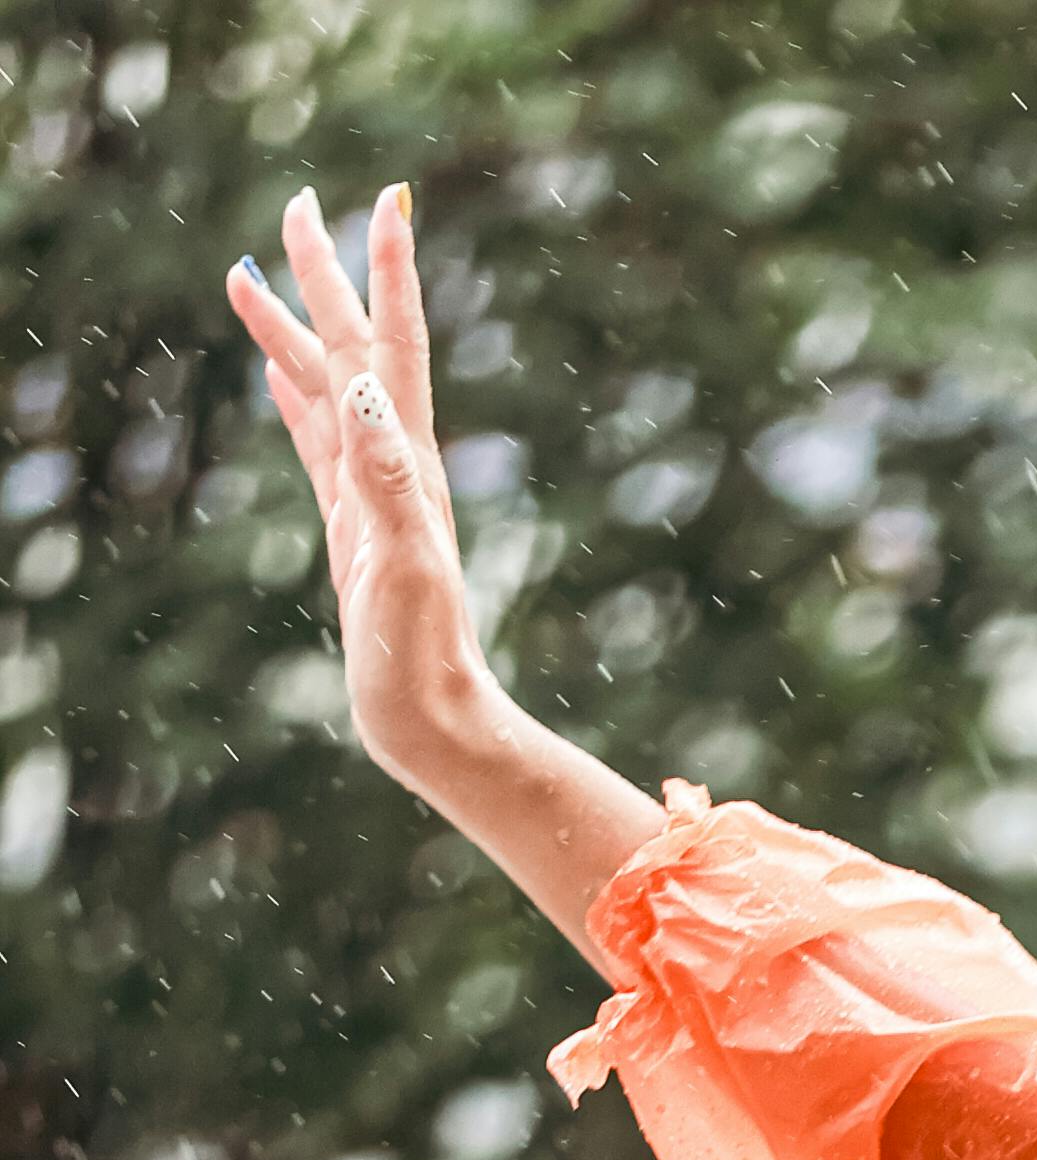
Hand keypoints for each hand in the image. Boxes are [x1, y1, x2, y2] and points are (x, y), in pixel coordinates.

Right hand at [229, 182, 495, 801]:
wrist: (430, 722)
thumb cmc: (422, 656)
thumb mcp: (405, 563)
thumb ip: (387, 476)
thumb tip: (362, 388)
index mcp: (405, 461)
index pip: (392, 344)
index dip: (387, 270)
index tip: (385, 197)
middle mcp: (392, 465)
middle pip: (350, 347)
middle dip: (323, 274)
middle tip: (296, 201)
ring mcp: (367, 492)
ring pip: (322, 387)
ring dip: (289, 330)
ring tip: (241, 274)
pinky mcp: (348, 526)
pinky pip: (317, 444)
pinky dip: (297, 400)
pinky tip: (278, 376)